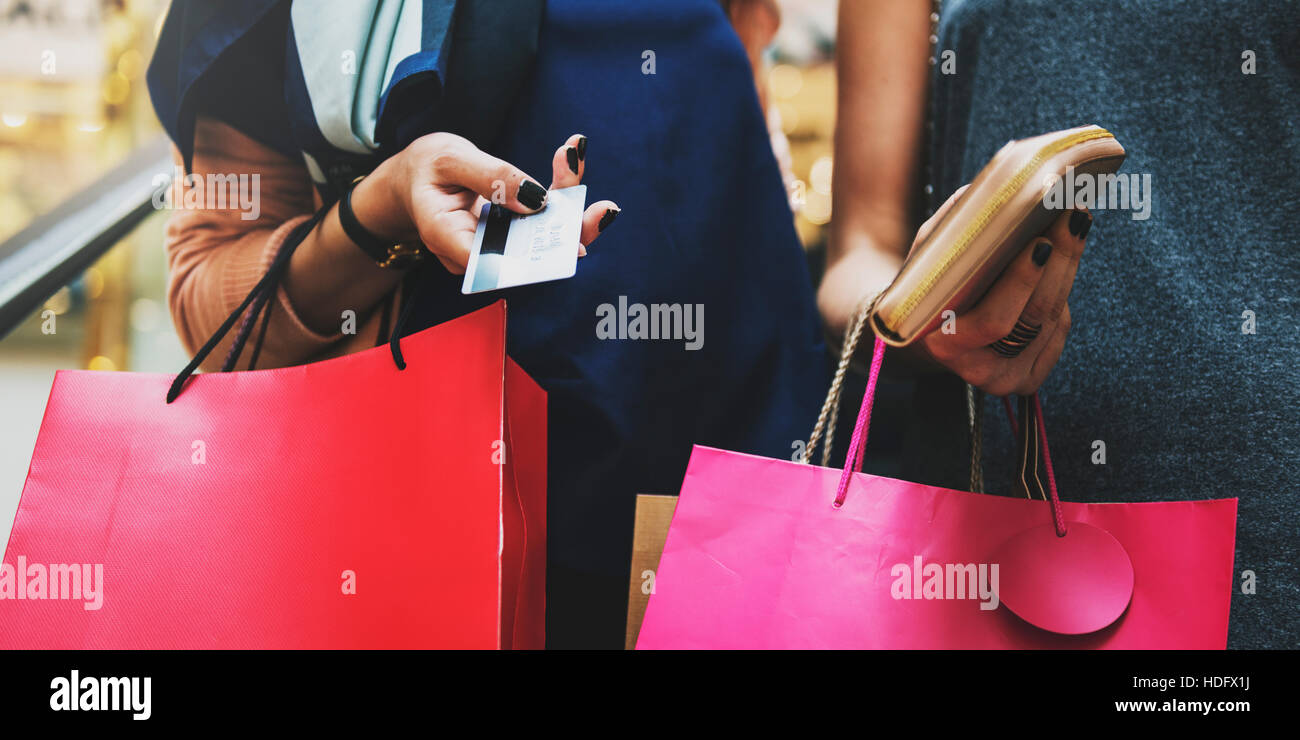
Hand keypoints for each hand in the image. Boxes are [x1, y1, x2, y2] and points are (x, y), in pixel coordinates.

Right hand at [358, 132, 619, 273]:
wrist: (415, 174)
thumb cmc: (426, 168)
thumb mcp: (450, 159)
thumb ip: (491, 176)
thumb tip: (536, 199)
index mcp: (448, 239)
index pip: (498, 263)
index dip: (539, 260)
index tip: (575, 246)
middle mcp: (476, 251)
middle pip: (531, 256)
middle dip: (570, 234)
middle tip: (603, 210)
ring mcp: (496, 245)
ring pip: (541, 237)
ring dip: (569, 203)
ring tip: (578, 157)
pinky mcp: (511, 232)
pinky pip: (540, 218)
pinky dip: (558, 190)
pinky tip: (571, 154)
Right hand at [914, 185, 1091, 395]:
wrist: (925, 331)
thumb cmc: (928, 285)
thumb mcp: (927, 255)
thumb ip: (956, 225)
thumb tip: (1004, 184)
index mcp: (943, 343)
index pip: (995, 320)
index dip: (1023, 281)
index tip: (1042, 238)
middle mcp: (976, 370)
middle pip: (1035, 315)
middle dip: (1060, 261)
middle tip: (1072, 216)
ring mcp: (1005, 379)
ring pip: (1053, 320)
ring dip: (1068, 269)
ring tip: (1073, 225)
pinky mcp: (1028, 379)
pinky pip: (1058, 333)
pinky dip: (1062, 296)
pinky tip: (1061, 264)